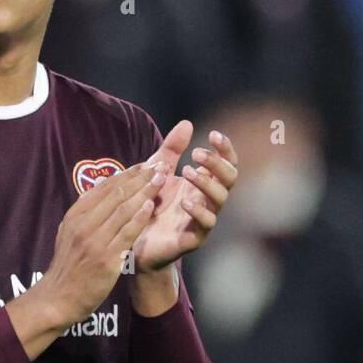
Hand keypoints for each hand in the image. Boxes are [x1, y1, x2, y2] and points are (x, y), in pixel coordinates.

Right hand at [6, 161, 164, 356]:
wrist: (59, 298)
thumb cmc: (68, 268)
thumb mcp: (68, 234)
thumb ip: (84, 214)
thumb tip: (99, 192)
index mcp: (75, 216)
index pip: (104, 188)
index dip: (127, 174)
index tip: (144, 165)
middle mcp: (83, 224)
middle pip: (116, 194)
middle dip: (140, 178)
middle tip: (159, 166)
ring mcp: (94, 241)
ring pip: (123, 210)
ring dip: (145, 192)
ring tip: (161, 179)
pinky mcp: (106, 258)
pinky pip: (126, 233)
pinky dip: (139, 217)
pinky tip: (151, 205)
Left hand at [132, 120, 238, 271]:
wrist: (133, 240)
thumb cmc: (149, 205)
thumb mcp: (157, 172)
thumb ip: (171, 150)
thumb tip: (187, 123)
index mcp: (203, 183)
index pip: (226, 163)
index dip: (225, 149)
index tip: (213, 134)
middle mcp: (208, 200)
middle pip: (229, 179)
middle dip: (217, 164)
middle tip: (196, 154)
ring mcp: (203, 219)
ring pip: (220, 200)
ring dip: (207, 183)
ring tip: (188, 172)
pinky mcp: (193, 239)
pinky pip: (205, 225)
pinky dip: (198, 211)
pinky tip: (185, 201)